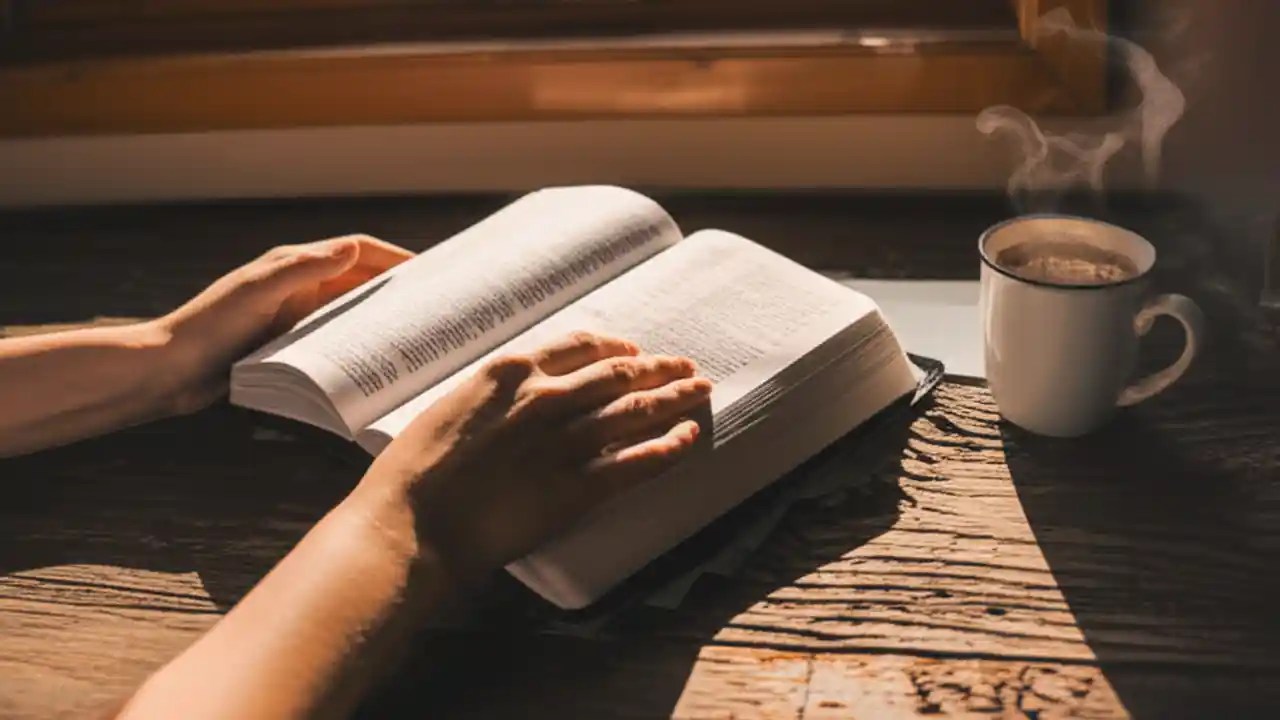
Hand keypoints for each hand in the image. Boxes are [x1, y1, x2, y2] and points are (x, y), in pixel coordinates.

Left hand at [159, 235, 412, 411]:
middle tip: (433, 304)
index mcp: (294, 265)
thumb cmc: (208, 325)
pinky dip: (359, 344)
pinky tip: (375, 361)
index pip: (357, 250)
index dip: (394, 256)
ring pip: (350, 311)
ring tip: (414, 333)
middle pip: (360, 280)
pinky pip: (335, 339)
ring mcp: (295, 316)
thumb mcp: (256, 291)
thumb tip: (353, 248)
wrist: (169, 369)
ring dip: (380, 317)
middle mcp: (299, 286)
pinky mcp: (289, 345)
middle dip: (395, 287)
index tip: (428, 270)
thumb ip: (303, 268)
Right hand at [354, 331, 711, 583]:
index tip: (632, 351)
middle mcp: (546, 397)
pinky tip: (689, 438)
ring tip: (700, 390)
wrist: (413, 521)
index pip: (580, 346)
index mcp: (512, 371)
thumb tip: (516, 396)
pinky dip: (669, 447)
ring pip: (636, 410)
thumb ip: (495, 397)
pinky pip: (637, 462)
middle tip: (684, 367)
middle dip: (658, 368)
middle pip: (619, 373)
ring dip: (674, 398)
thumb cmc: (416, 470)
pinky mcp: (577, 488)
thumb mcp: (453, 408)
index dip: (614, 347)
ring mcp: (566, 441)